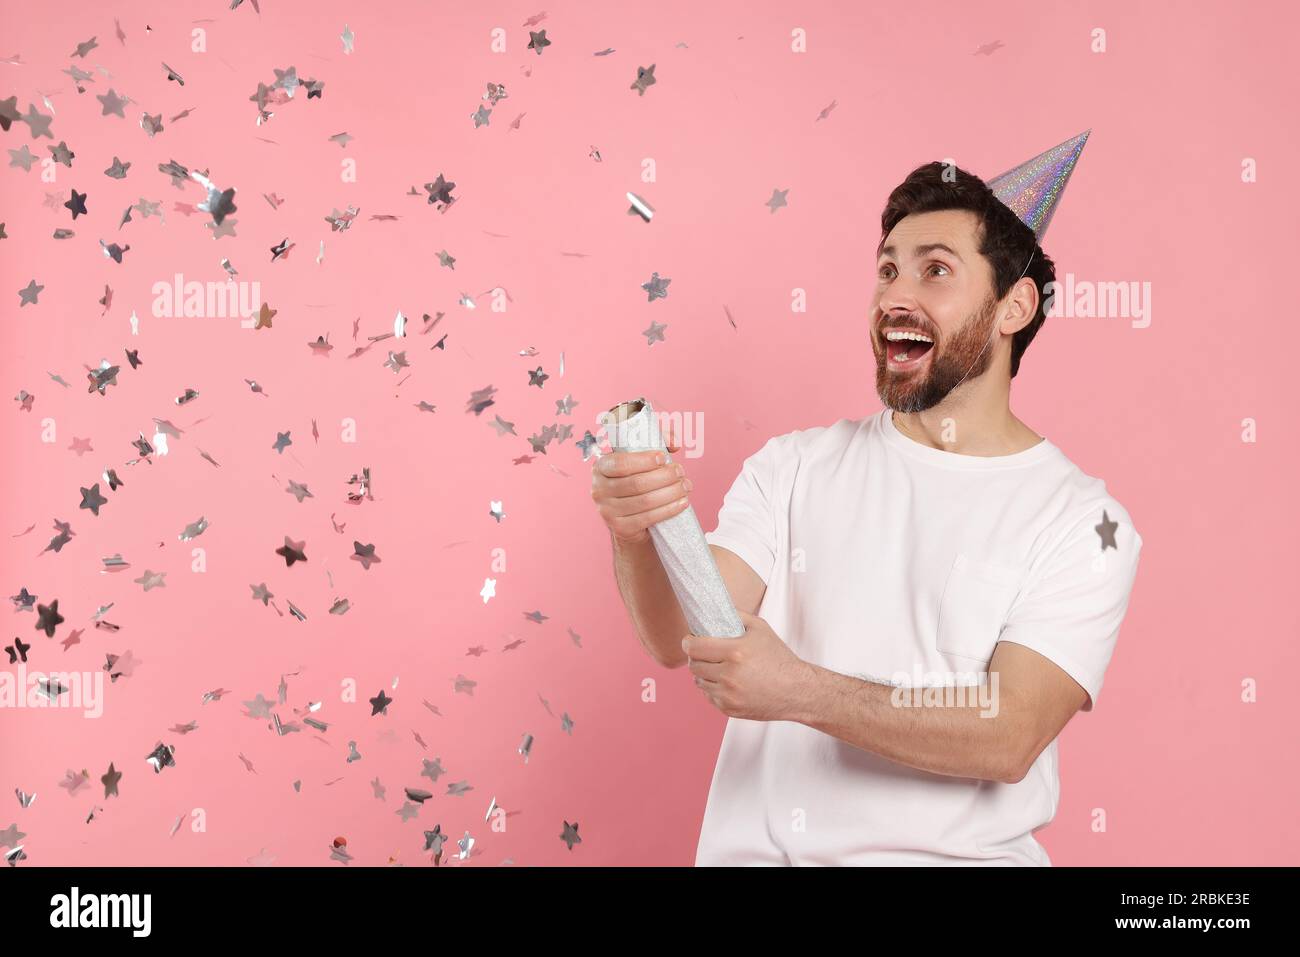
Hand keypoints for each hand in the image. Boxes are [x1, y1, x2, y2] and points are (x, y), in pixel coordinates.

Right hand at [591, 419, 690, 545]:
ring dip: (670, 493)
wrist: (628, 518)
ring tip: (685, 486)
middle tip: (681, 472)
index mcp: (601, 467)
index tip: (663, 458)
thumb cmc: (635, 481)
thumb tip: (674, 442)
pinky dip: (669, 510)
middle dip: (664, 477)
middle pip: (636, 483)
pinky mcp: (620, 528)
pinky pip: (648, 518)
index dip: (643, 460)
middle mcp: (599, 489)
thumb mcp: (640, 460)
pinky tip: (682, 503)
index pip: (620, 463)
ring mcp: (607, 511)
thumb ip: (655, 443)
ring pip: (644, 501)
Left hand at [683, 611, 816, 721]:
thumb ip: (736, 615)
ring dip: (703, 674)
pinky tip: (726, 682)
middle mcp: (729, 675)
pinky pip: (708, 696)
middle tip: (705, 652)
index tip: (690, 639)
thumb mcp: (761, 629)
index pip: (694, 647)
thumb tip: (716, 607)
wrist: (796, 690)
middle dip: (696, 657)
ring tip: (716, 667)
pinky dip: (713, 688)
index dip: (688, 642)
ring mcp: (728, 695)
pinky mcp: (729, 709)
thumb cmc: (779, 658)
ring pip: (698, 682)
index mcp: (735, 652)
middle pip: (693, 665)